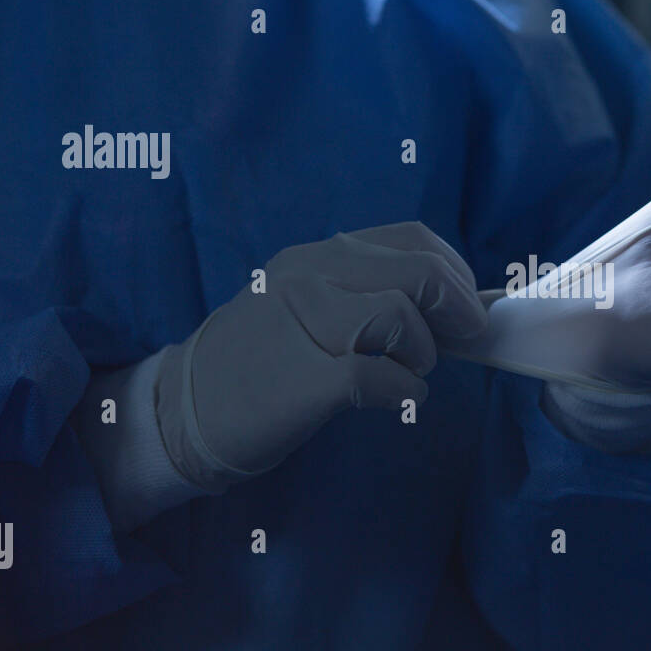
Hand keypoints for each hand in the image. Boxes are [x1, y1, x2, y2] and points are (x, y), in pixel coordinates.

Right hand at [158, 222, 486, 486]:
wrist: (181, 412)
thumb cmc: (255, 364)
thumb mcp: (304, 305)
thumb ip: (364, 293)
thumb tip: (448, 306)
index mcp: (316, 256)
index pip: (411, 238)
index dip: (455, 269)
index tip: (469, 301)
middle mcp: (311, 277)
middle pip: (419, 272)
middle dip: (459, 306)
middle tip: (467, 338)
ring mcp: (305, 324)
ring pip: (402, 317)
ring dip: (424, 352)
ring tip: (409, 372)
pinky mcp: (306, 379)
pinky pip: (383, 377)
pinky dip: (404, 391)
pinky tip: (398, 399)